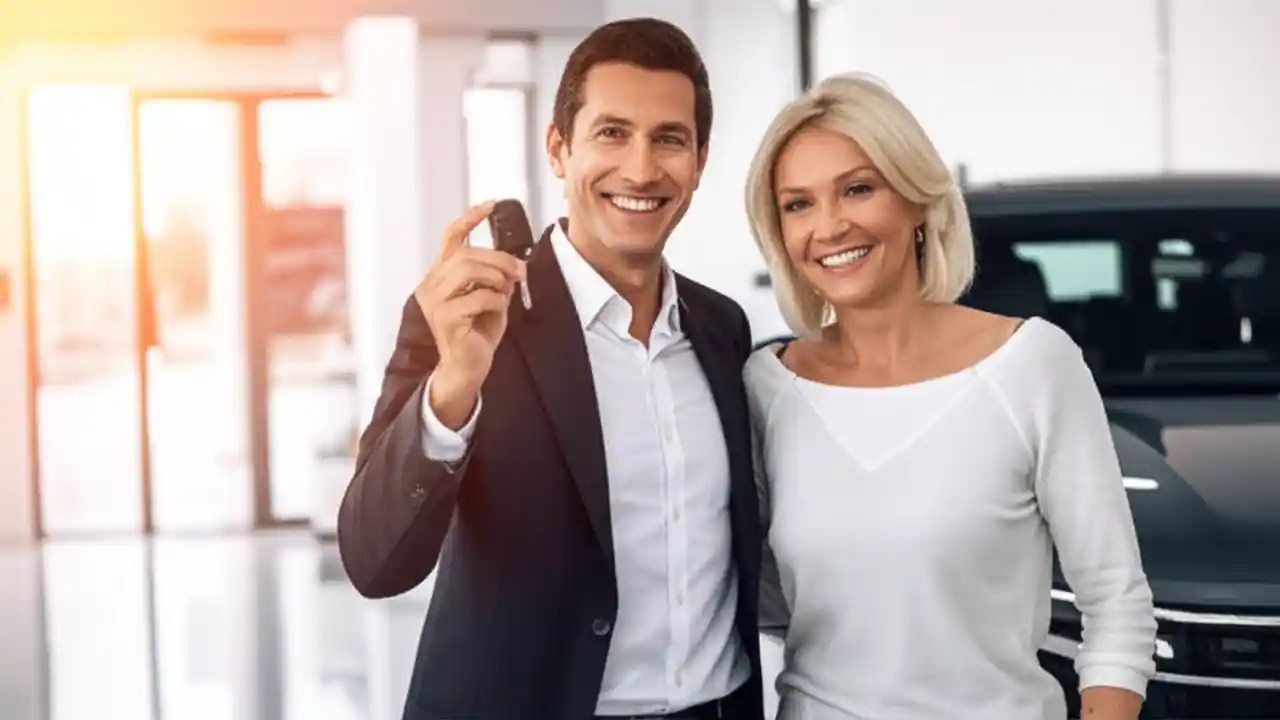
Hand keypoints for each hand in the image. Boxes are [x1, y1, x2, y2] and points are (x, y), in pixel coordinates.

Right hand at [414, 201, 526, 428]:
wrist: (467, 369)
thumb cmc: (476, 334)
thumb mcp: (489, 299)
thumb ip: (495, 279)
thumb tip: (513, 263)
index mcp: (440, 277)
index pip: (451, 238)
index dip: (470, 218)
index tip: (490, 204)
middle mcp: (431, 286)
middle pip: (467, 253)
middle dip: (499, 259)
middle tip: (520, 271)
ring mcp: (435, 302)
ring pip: (469, 269)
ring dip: (497, 277)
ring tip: (508, 290)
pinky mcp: (446, 318)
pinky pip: (478, 297)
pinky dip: (496, 300)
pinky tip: (497, 310)